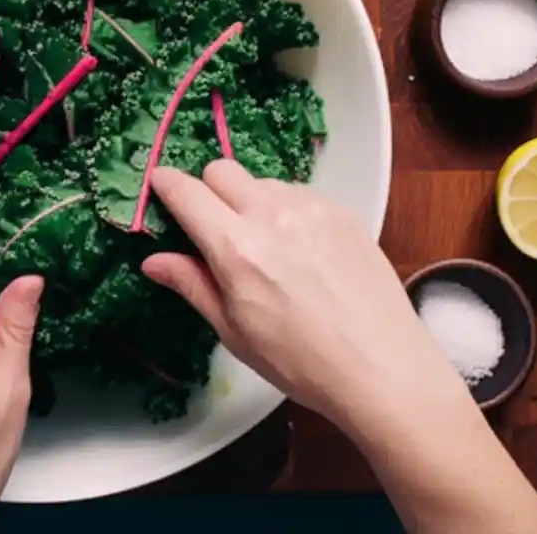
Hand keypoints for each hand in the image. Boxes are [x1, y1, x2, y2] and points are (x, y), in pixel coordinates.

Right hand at [141, 161, 467, 430]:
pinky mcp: (342, 211)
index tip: (159, 187)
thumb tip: (155, 261)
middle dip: (207, 189)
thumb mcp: (235, 332)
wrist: (381, 368)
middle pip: (222, 170)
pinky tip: (298, 249)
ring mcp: (312, 209)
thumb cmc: (302, 363)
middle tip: (211, 226)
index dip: (166, 185)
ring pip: (262, 181)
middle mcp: (272, 216)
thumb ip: (193, 285)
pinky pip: (298, 193)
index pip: (187, 193)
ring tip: (263, 245)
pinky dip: (285, 210)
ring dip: (249, 201)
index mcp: (237, 249)